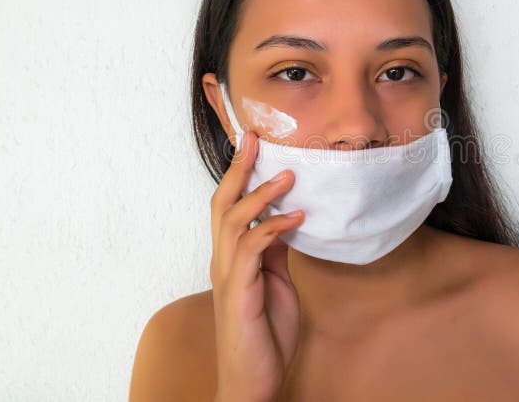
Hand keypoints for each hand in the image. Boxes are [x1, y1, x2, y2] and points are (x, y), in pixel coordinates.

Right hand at [209, 130, 303, 401]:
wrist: (254, 379)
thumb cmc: (264, 331)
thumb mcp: (276, 282)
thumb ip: (275, 251)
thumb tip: (286, 221)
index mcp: (231, 257)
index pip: (229, 205)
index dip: (238, 173)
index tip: (253, 143)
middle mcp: (223, 261)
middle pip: (222, 204)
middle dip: (238, 169)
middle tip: (256, 140)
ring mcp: (228, 276)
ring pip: (232, 221)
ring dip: (260, 195)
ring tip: (288, 177)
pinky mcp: (238, 292)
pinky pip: (251, 250)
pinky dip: (272, 229)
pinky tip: (296, 218)